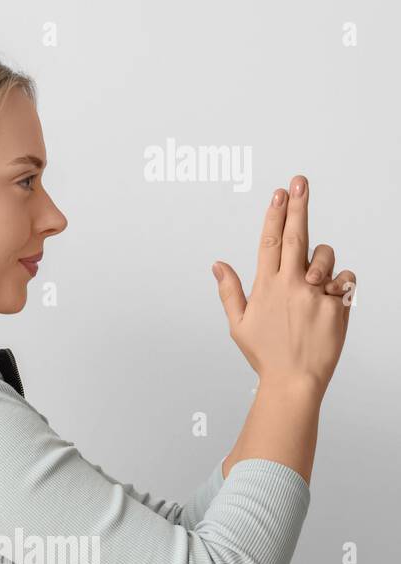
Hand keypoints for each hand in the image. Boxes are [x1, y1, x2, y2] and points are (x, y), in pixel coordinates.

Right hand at [213, 175, 355, 394]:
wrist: (295, 381)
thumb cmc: (266, 354)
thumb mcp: (239, 324)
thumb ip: (230, 290)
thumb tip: (218, 264)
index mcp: (266, 287)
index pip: (269, 241)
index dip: (274, 214)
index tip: (279, 193)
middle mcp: (291, 285)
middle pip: (296, 235)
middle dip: (298, 205)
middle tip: (300, 182)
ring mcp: (316, 294)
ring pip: (325, 256)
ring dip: (322, 259)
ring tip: (313, 278)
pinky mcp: (338, 305)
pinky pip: (346, 280)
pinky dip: (340, 282)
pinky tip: (329, 295)